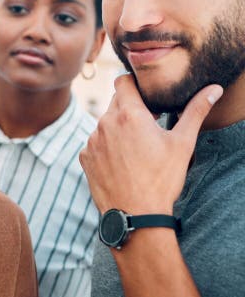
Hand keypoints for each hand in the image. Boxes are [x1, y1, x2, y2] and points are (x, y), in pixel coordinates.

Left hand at [79, 74, 222, 214]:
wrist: (135, 215)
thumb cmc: (161, 179)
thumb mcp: (183, 143)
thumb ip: (195, 111)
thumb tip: (213, 89)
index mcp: (128, 115)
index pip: (123, 81)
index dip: (135, 84)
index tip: (146, 94)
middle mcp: (104, 123)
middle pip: (115, 102)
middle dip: (131, 108)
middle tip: (149, 124)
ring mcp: (91, 140)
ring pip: (105, 123)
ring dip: (118, 128)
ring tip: (137, 147)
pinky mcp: (84, 156)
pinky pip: (96, 142)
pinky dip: (107, 146)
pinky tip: (123, 161)